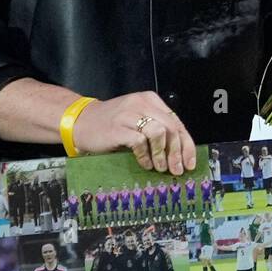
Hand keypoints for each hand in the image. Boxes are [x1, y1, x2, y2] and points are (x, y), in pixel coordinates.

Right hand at [74, 92, 196, 175]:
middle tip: (178, 169)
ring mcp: (129, 114)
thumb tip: (179, 153)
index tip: (190, 162)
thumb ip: (157, 129)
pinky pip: (140, 142)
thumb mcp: (137, 121)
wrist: (80, 122)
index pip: (177, 122)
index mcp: (151, 100)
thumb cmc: (112, 125)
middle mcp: (142, 104)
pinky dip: (145, 156)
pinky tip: (145, 164)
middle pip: (171, 128)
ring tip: (161, 168)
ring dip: (163, 154)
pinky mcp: (118, 127)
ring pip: (159, 132)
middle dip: (178, 152)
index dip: (187, 144)